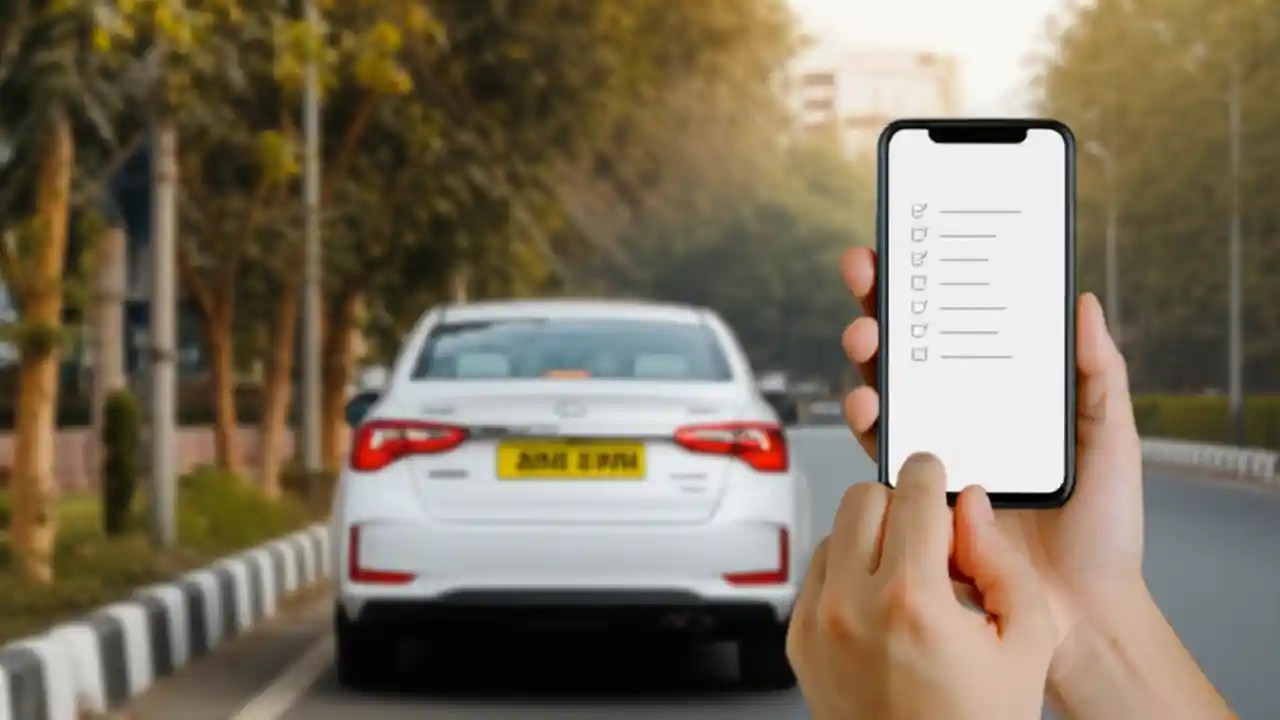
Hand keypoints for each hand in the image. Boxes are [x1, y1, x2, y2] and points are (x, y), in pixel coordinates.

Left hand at [787, 453, 1055, 719]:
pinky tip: (882, 604)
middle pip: (861, 498)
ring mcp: (816, 624)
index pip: (910, 490)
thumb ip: (1001, 560)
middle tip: (928, 533)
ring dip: (869, 538)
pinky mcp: (797, 641)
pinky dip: (846, 573)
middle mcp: (850, 607)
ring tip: (909, 579)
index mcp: (910, 600)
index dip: (930, 471)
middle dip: (898, 504)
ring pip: (834, 532)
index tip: (936, 471)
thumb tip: (971, 505)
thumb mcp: (1025, 642)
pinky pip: (816, 574)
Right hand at [837, 246, 1145, 682]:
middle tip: (869, 279)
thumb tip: (1085, 306)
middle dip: (879, 308)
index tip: (910, 249)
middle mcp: (962, 419)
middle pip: (908, 352)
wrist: (1081, 611)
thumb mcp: (1110, 441)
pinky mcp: (914, 492)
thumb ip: (1099, 375)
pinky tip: (870, 404)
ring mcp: (936, 454)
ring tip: (866, 341)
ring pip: (884, 392)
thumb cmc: (1102, 533)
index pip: (961, 332)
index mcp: (1004, 399)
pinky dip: (866, 421)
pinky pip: (880, 448)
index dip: (932, 290)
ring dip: (865, 359)